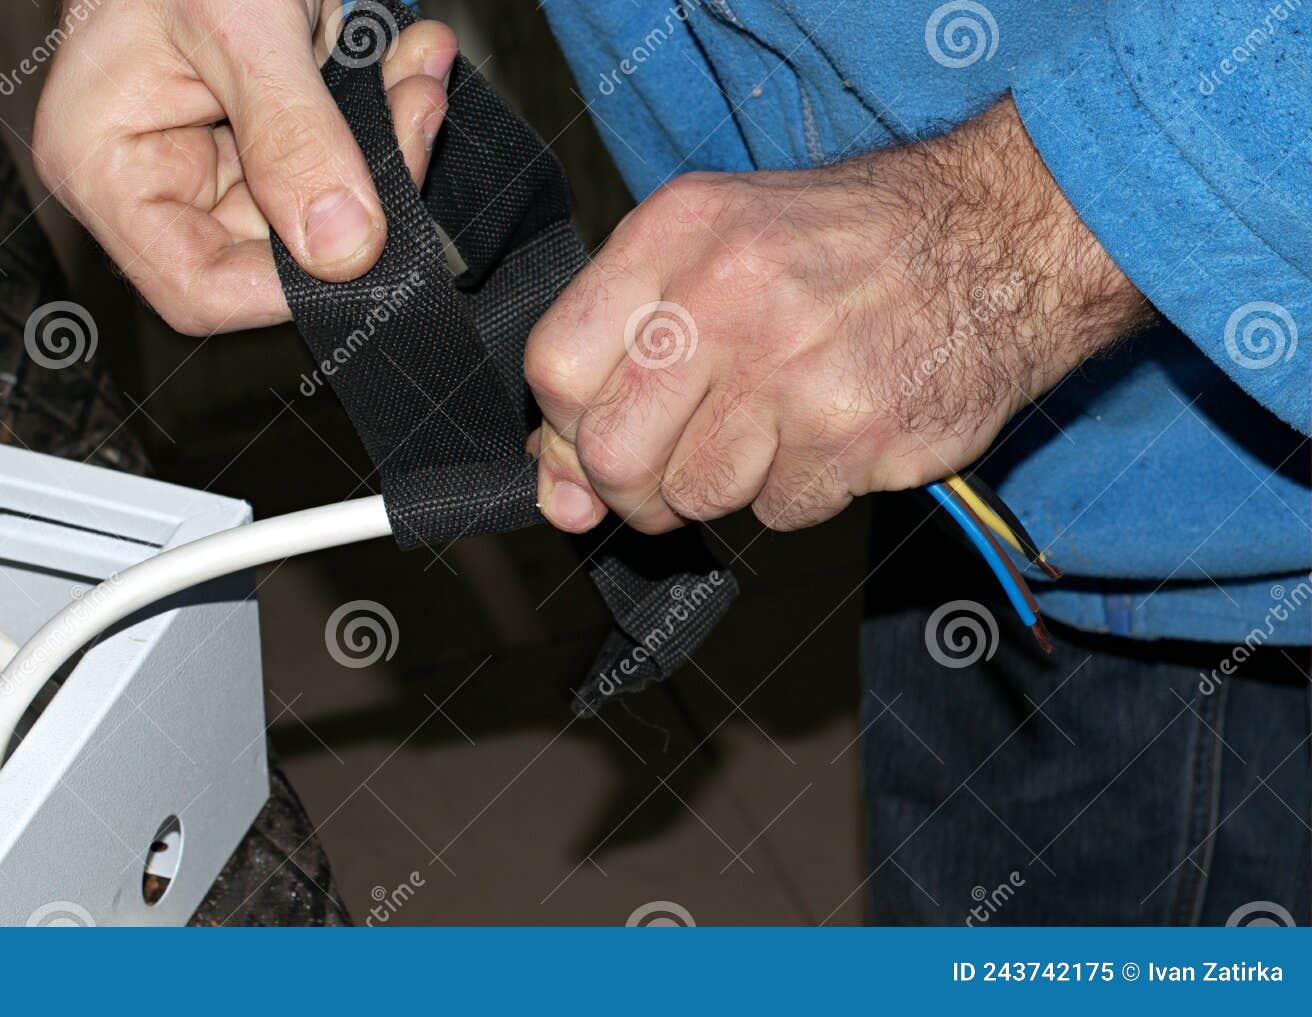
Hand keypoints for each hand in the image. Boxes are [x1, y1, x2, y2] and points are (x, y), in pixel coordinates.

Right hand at [33, 0, 455, 333]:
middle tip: (417, 106)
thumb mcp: (238, 18)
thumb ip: (291, 134)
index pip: (198, 287)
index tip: (372, 236)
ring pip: (322, 207)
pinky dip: (382, 109)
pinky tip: (407, 61)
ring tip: (418, 68)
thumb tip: (343, 249)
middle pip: (275, 253)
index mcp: (105, 165)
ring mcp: (210, 155)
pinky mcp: (262, 131)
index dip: (289, 286)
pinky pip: (334, 155)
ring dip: (388, 141)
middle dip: (364, 188)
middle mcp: (152, 176)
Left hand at [525, 99, 1153, 535]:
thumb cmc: (845, 249)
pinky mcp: (858, 433)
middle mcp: (728, 293)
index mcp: (677, 232)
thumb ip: (619, 359)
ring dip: (726, 486)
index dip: (566, 426)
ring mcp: (796, 367)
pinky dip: (799, 492)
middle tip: (672, 472)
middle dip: (633, 488)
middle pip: (613, 452)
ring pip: (697, 495)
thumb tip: (558, 493)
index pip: (554, 367)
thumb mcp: (714, 254)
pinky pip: (780, 513)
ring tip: (775, 428)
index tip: (598, 436)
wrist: (1004, 237)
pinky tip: (832, 433)